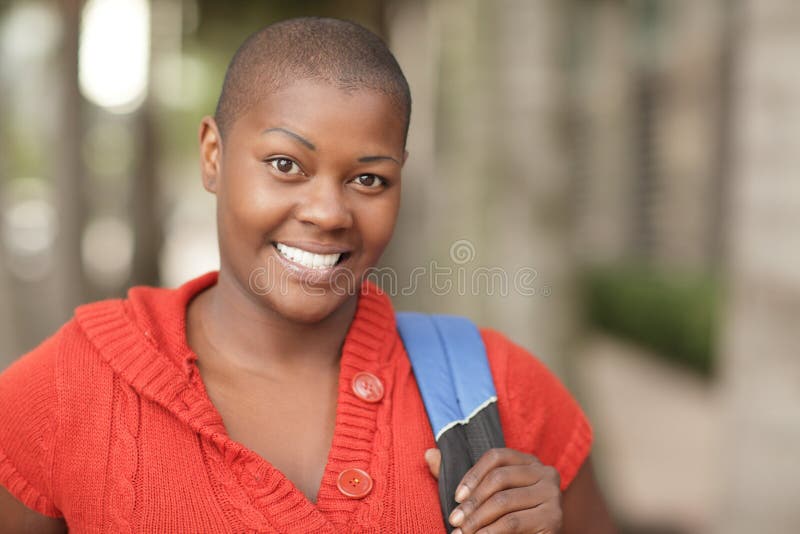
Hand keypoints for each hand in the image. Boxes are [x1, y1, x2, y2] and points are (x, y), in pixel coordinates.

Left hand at [424, 447, 562, 533]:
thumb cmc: (508, 517)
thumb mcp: (486, 496)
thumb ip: (463, 478)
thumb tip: (428, 454)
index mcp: (528, 461)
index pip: (496, 456)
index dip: (473, 475)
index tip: (456, 497)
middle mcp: (545, 472)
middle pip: (499, 478)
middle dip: (472, 502)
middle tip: (454, 520)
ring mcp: (552, 494)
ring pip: (504, 501)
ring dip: (477, 520)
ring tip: (461, 533)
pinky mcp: (553, 518)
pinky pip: (514, 522)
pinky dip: (490, 532)